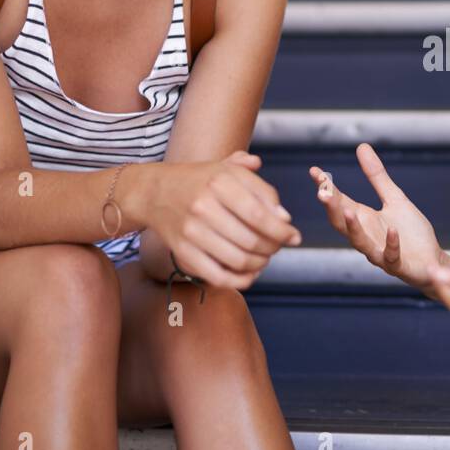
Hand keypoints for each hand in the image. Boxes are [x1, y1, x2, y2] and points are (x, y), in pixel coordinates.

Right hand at [153, 150, 301, 290]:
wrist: (156, 191)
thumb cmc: (202, 181)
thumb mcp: (230, 169)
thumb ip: (260, 186)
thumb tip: (283, 216)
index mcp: (220, 181)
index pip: (260, 214)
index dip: (282, 230)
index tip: (294, 236)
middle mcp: (204, 205)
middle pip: (252, 240)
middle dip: (273, 248)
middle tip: (278, 247)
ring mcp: (192, 230)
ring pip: (239, 260)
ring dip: (260, 264)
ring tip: (265, 257)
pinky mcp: (182, 251)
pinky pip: (217, 276)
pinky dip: (239, 280)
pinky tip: (250, 273)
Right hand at [308, 143, 441, 290]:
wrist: (432, 262)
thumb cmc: (410, 232)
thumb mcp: (395, 199)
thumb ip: (376, 176)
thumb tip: (361, 146)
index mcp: (363, 220)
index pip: (340, 202)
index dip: (327, 187)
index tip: (314, 171)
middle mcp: (366, 237)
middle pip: (342, 223)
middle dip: (332, 208)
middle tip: (322, 192)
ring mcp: (379, 253)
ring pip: (360, 242)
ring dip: (353, 229)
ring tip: (349, 212)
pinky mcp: (398, 265)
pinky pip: (391, 256)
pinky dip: (391, 244)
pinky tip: (393, 230)